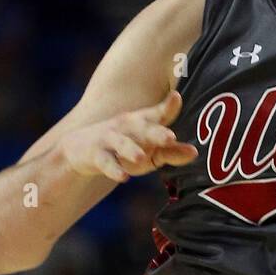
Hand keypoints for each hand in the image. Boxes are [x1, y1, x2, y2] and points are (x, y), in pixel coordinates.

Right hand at [60, 89, 196, 183]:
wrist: (80, 150)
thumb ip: (172, 152)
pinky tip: (122, 177)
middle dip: (156, 132)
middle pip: (143, 128)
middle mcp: (127, 127)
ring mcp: (110, 139)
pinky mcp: (96, 155)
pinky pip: (105, 162)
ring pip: (122, 143)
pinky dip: (113, 169)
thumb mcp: (150, 152)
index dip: (168, 106)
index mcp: (143, 123)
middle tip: (170, 137)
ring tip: (140, 159)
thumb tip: (195, 152)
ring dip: (131, 150)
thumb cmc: (125, 149)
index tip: (177, 97)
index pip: (158, 114)